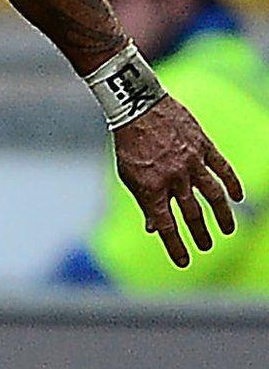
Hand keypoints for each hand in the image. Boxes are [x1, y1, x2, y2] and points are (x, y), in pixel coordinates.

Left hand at [113, 97, 244, 267]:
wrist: (137, 106)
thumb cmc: (130, 144)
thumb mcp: (129, 176)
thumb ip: (144, 201)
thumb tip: (153, 228)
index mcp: (150, 187)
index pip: (165, 225)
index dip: (175, 245)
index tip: (185, 262)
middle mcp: (173, 178)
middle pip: (191, 213)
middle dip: (199, 234)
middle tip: (207, 247)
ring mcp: (191, 162)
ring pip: (212, 194)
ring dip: (221, 215)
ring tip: (227, 230)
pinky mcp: (203, 146)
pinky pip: (222, 168)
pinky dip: (232, 183)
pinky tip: (239, 197)